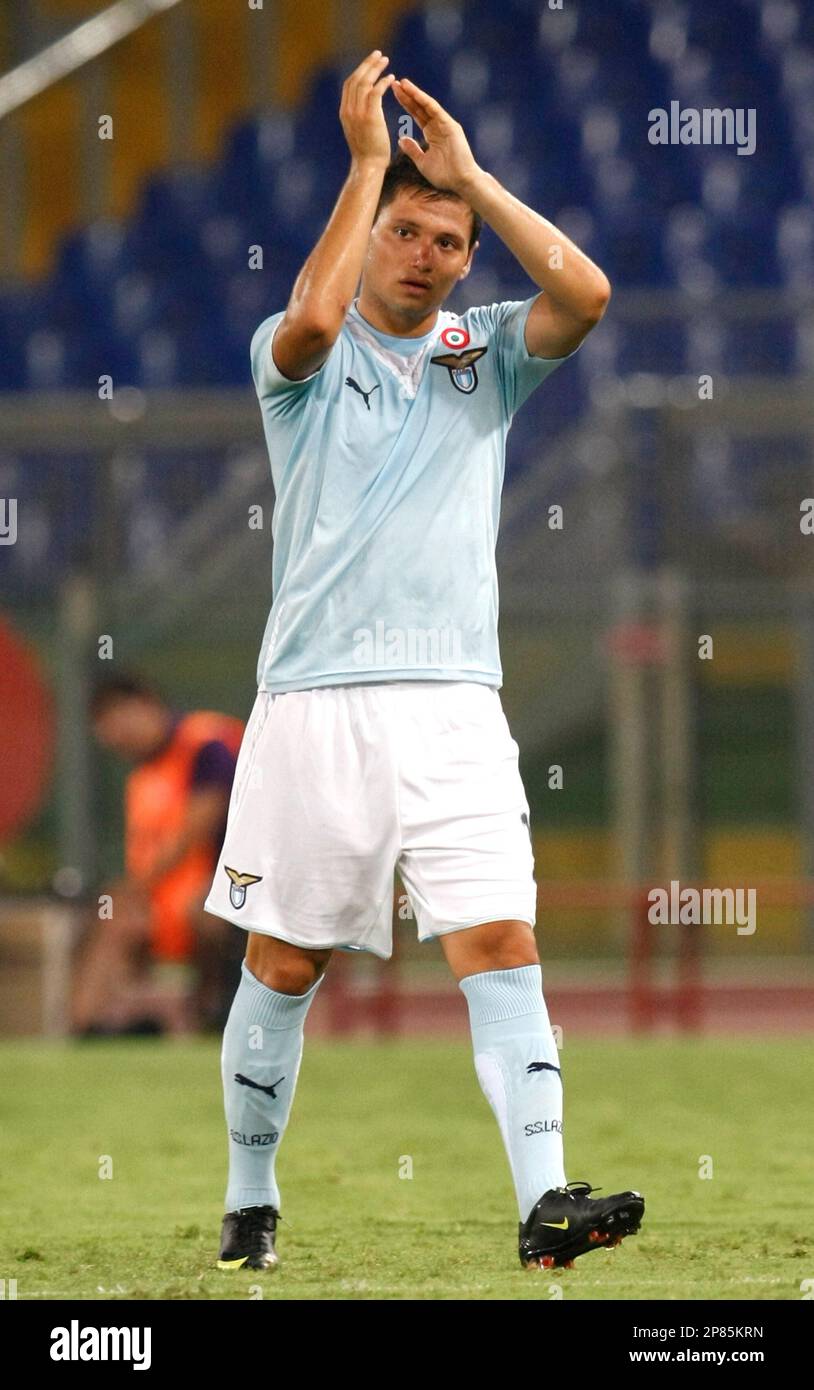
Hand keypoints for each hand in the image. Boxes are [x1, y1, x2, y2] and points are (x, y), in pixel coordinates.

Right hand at [340, 50, 395, 166]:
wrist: (368, 167)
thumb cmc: (368, 153)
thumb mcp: (358, 131)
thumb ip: (359, 116)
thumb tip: (363, 108)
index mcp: (344, 112)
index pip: (349, 85)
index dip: (359, 71)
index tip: (370, 64)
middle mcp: (348, 109)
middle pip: (355, 78)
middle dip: (367, 64)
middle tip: (378, 55)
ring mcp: (357, 113)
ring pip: (364, 82)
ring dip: (375, 69)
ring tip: (385, 60)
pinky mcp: (370, 116)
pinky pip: (376, 92)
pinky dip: (383, 83)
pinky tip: (391, 78)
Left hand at [392, 77, 481, 194]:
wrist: (461, 182)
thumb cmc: (445, 175)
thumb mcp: (422, 162)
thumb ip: (412, 150)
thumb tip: (401, 139)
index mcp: (432, 133)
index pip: (416, 114)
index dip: (406, 104)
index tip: (394, 94)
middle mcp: (438, 126)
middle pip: (420, 107)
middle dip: (407, 95)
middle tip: (393, 83)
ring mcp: (445, 124)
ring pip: (426, 105)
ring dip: (414, 93)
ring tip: (401, 83)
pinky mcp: (450, 125)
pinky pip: (435, 109)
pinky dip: (423, 100)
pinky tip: (413, 92)